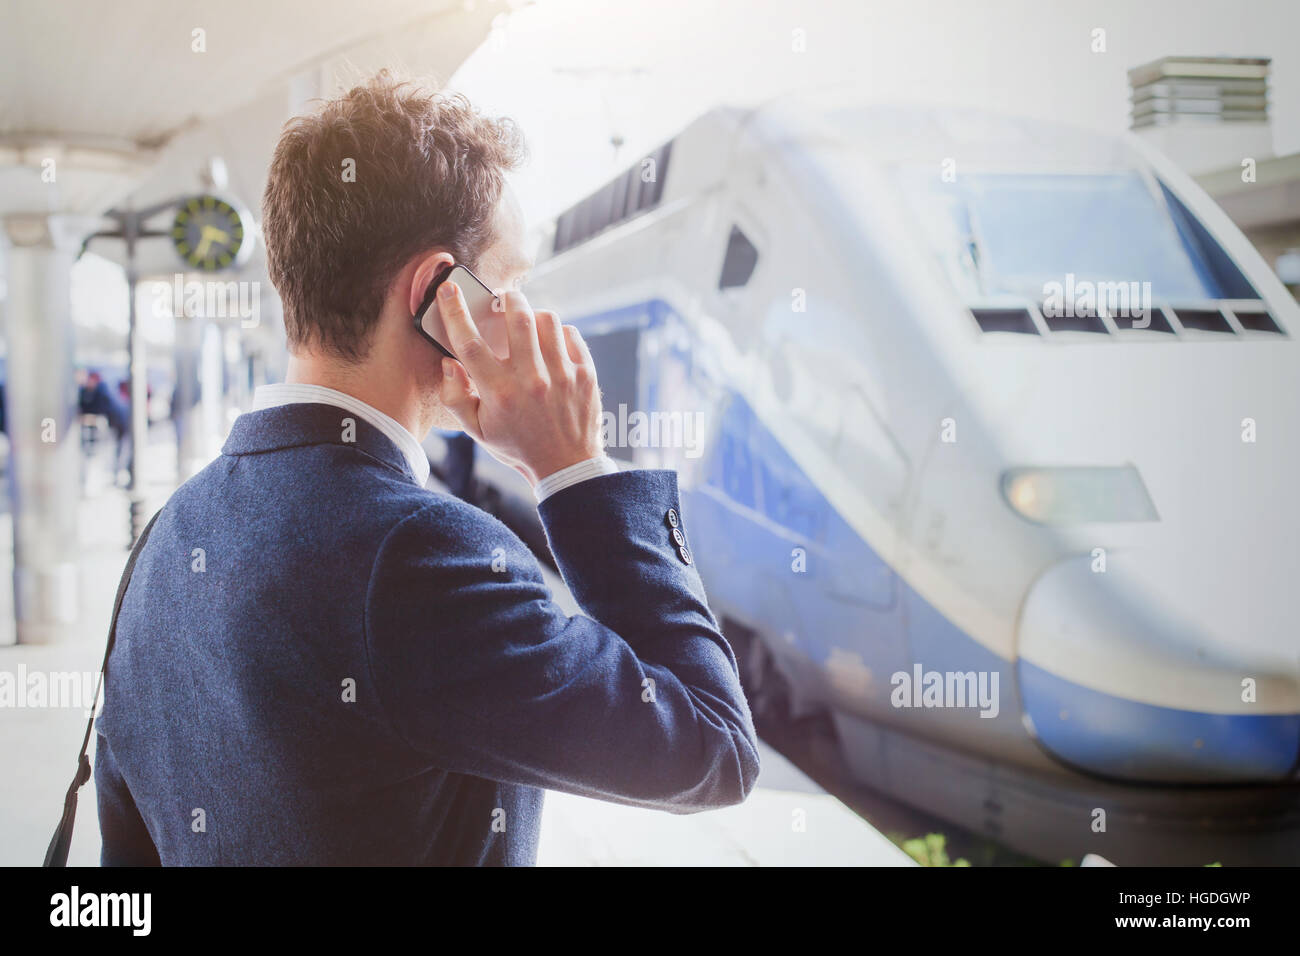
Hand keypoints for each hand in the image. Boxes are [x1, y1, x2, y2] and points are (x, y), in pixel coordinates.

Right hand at [435, 281, 603, 486]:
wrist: (566, 466)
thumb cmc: (517, 446)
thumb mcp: (477, 431)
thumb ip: (456, 397)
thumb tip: (449, 363)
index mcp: (499, 394)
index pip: (469, 343)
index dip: (455, 311)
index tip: (449, 289)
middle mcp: (531, 381)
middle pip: (517, 318)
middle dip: (507, 299)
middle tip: (503, 298)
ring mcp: (562, 376)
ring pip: (547, 320)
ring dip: (534, 314)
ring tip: (528, 323)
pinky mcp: (585, 375)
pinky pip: (571, 334)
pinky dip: (558, 332)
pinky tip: (550, 343)